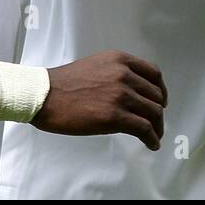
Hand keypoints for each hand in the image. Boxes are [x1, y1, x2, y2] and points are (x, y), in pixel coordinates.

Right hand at [32, 51, 167, 148]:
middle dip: (158, 111)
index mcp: (120, 60)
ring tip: (156, 135)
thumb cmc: (64, 83)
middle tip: (156, 122)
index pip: (153, 73)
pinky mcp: (115, 117)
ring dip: (158, 127)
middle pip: (155, 95)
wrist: (44, 95)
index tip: (161, 100)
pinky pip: (144, 128)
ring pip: (153, 112)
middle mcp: (125, 75)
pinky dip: (152, 138)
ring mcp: (121, 95)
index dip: (160, 89)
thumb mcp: (97, 65)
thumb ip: (117, 72)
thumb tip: (132, 90)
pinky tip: (152, 144)